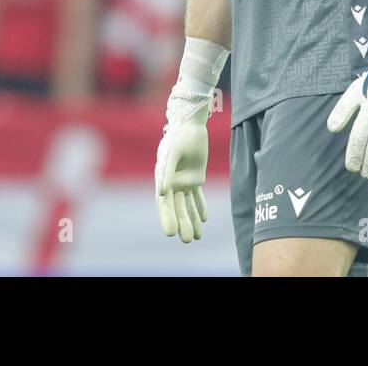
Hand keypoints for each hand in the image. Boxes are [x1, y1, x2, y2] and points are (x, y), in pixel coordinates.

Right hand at [155, 87, 213, 241]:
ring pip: (188, 205)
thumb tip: (163, 193)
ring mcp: (184, 181)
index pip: (164, 203)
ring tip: (197, 237)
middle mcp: (172, 182)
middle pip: (177, 207)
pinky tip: (205, 219)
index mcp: (163, 178)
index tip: (171, 233)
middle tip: (187, 241)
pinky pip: (198, 196)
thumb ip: (168, 172)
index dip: (166, 218)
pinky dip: (201, 206)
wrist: (191, 125)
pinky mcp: (196, 177)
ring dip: (192, 219)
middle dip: (182, 223)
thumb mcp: (173, 153)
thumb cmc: (179, 137)